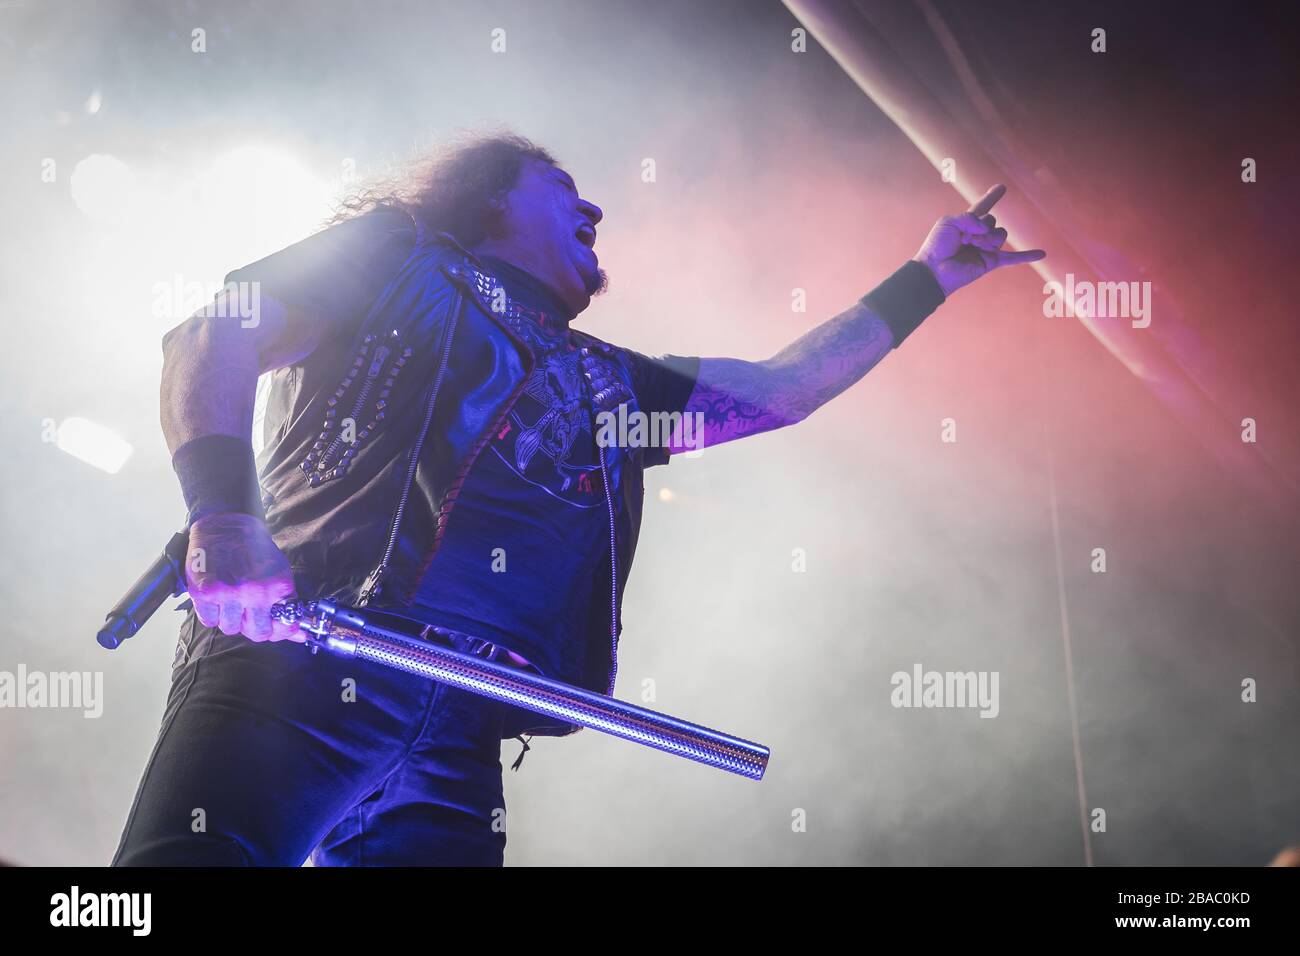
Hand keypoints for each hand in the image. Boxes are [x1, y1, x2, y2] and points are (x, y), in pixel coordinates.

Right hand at [186, 512, 303, 642]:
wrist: (225, 525)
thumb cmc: (253, 549)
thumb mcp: (278, 572)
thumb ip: (286, 603)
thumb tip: (299, 635)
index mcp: (278, 586)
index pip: (285, 626)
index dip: (280, 631)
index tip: (275, 628)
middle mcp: (255, 592)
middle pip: (257, 633)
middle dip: (254, 628)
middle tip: (249, 615)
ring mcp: (228, 594)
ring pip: (231, 628)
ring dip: (231, 619)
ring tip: (231, 600)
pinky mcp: (205, 592)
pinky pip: (209, 621)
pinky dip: (212, 614)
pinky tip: (216, 598)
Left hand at [912, 184, 1045, 297]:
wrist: (935, 270)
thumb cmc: (937, 246)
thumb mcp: (949, 223)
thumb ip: (970, 218)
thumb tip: (987, 228)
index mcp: (968, 223)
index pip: (983, 207)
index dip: (992, 196)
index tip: (1001, 187)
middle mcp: (979, 234)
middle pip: (992, 221)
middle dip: (979, 228)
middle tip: (964, 239)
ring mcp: (986, 248)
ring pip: (1000, 235)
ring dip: (987, 239)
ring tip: (972, 246)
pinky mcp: (990, 262)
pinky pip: (1012, 258)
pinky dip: (1027, 255)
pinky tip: (1042, 253)